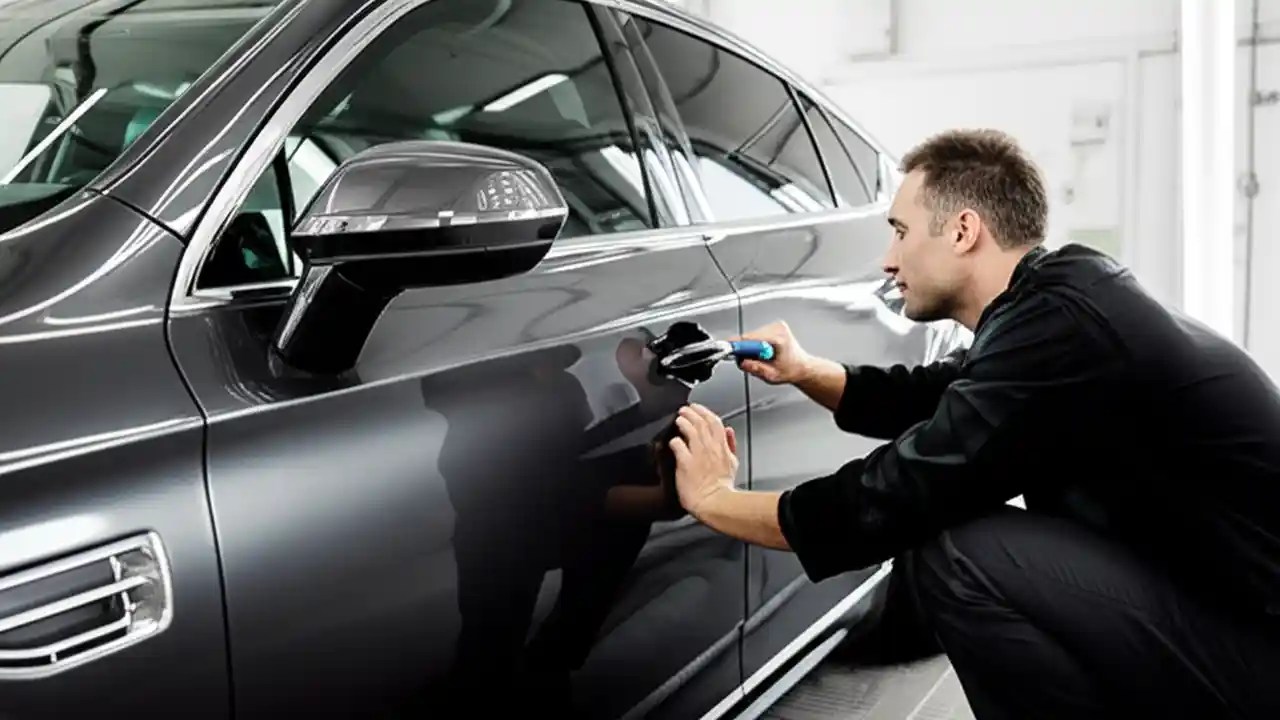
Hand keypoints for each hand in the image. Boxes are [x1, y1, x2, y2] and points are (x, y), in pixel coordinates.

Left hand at [670, 404, 738, 518]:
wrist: (715, 503)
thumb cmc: (722, 487)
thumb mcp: (733, 462)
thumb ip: (730, 444)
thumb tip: (729, 431)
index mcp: (722, 447)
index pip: (714, 422)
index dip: (704, 412)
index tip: (697, 408)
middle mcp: (710, 448)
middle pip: (701, 423)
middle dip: (692, 413)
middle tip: (684, 409)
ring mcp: (698, 455)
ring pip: (690, 430)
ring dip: (684, 422)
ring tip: (679, 419)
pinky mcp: (686, 464)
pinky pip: (679, 447)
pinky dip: (676, 441)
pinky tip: (672, 441)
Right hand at [730, 320, 813, 384]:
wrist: (801, 366)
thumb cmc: (790, 370)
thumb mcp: (772, 376)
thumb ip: (756, 369)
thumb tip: (742, 362)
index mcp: (778, 340)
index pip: (751, 339)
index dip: (738, 346)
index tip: (730, 350)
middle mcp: (778, 329)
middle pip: (749, 336)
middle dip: (745, 350)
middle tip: (751, 361)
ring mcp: (776, 325)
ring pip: (751, 335)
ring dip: (751, 347)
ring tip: (762, 357)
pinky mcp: (773, 325)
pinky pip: (756, 334)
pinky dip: (755, 344)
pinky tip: (764, 351)